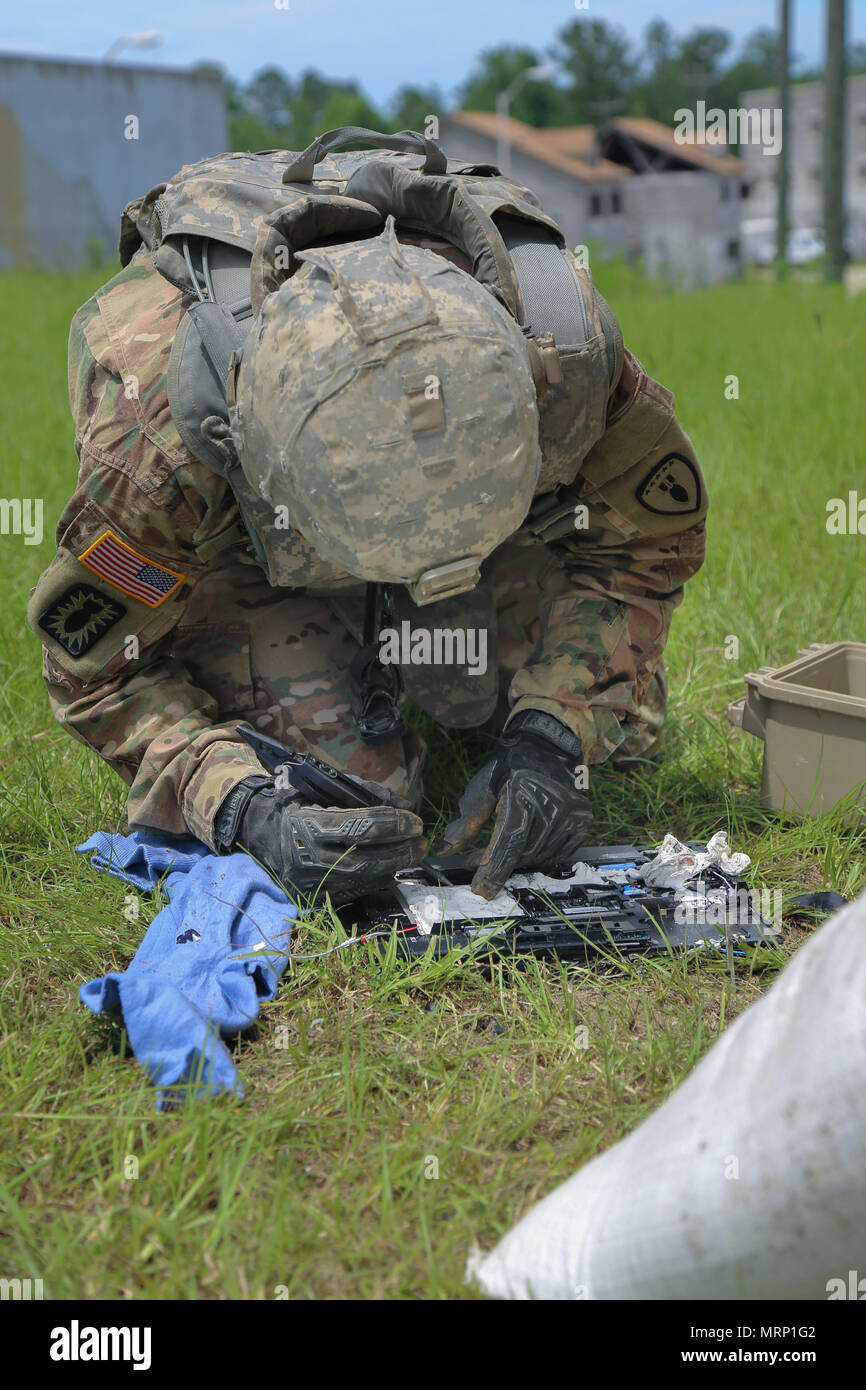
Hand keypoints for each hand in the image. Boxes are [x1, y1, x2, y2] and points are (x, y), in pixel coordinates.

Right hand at [215, 774, 425, 904]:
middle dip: (402, 850)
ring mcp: (309, 882)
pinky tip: (393, 866)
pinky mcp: (313, 897)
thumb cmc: (299, 803)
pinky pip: (355, 890)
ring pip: (363, 878)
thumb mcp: (328, 789)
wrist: (261, 833)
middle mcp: (306, 857)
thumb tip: (406, 807)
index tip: (415, 820)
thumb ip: (368, 795)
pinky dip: (379, 877)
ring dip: (396, 865)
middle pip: (367, 858)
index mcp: (307, 825)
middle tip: (422, 840)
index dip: (393, 824)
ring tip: (414, 852)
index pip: (360, 827)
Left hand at [439, 710, 591, 899]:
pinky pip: (557, 853)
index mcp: (523, 796)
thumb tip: (445, 851)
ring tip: (497, 854)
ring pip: (539, 856)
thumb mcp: (481, 789)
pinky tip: (521, 848)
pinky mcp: (581, 821)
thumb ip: (465, 823)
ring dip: (516, 862)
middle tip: (478, 866)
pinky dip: (537, 856)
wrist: (544, 748)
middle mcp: (551, 806)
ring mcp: (571, 814)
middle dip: (499, 866)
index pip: (507, 843)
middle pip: (523, 853)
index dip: (492, 870)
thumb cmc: (508, 768)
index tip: (479, 889)